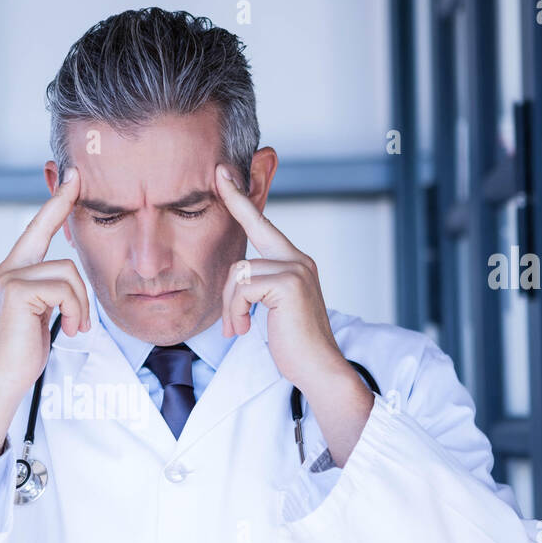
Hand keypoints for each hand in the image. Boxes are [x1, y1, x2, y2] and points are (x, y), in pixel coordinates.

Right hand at [0, 167, 90, 471]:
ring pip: (68, 274)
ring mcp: (8, 279)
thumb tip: (73, 282)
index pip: (37, 229)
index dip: (57, 203)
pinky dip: (74, 312)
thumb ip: (50, 293)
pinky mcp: (16, 292)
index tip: (74, 178)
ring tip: (71, 332)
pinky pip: (65, 289)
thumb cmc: (21, 356)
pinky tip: (66, 332)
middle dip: (81, 293)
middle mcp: (6, 270)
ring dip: (80, 307)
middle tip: (78, 325)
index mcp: (11, 273)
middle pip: (64, 258)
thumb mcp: (40, 317)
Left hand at [214, 163, 372, 465]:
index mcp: (294, 262)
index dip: (241, 199)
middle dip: (230, 269)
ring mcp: (295, 269)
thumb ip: (259, 287)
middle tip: (228, 273)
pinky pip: (242, 288)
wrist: (318, 369)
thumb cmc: (295, 345)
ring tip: (240, 330)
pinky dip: (236, 312)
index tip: (223, 174)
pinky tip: (246, 330)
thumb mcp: (274, 309)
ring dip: (230, 308)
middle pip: (243, 252)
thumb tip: (237, 280)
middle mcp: (298, 259)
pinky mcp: (288, 283)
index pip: (262, 225)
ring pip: (237, 275)